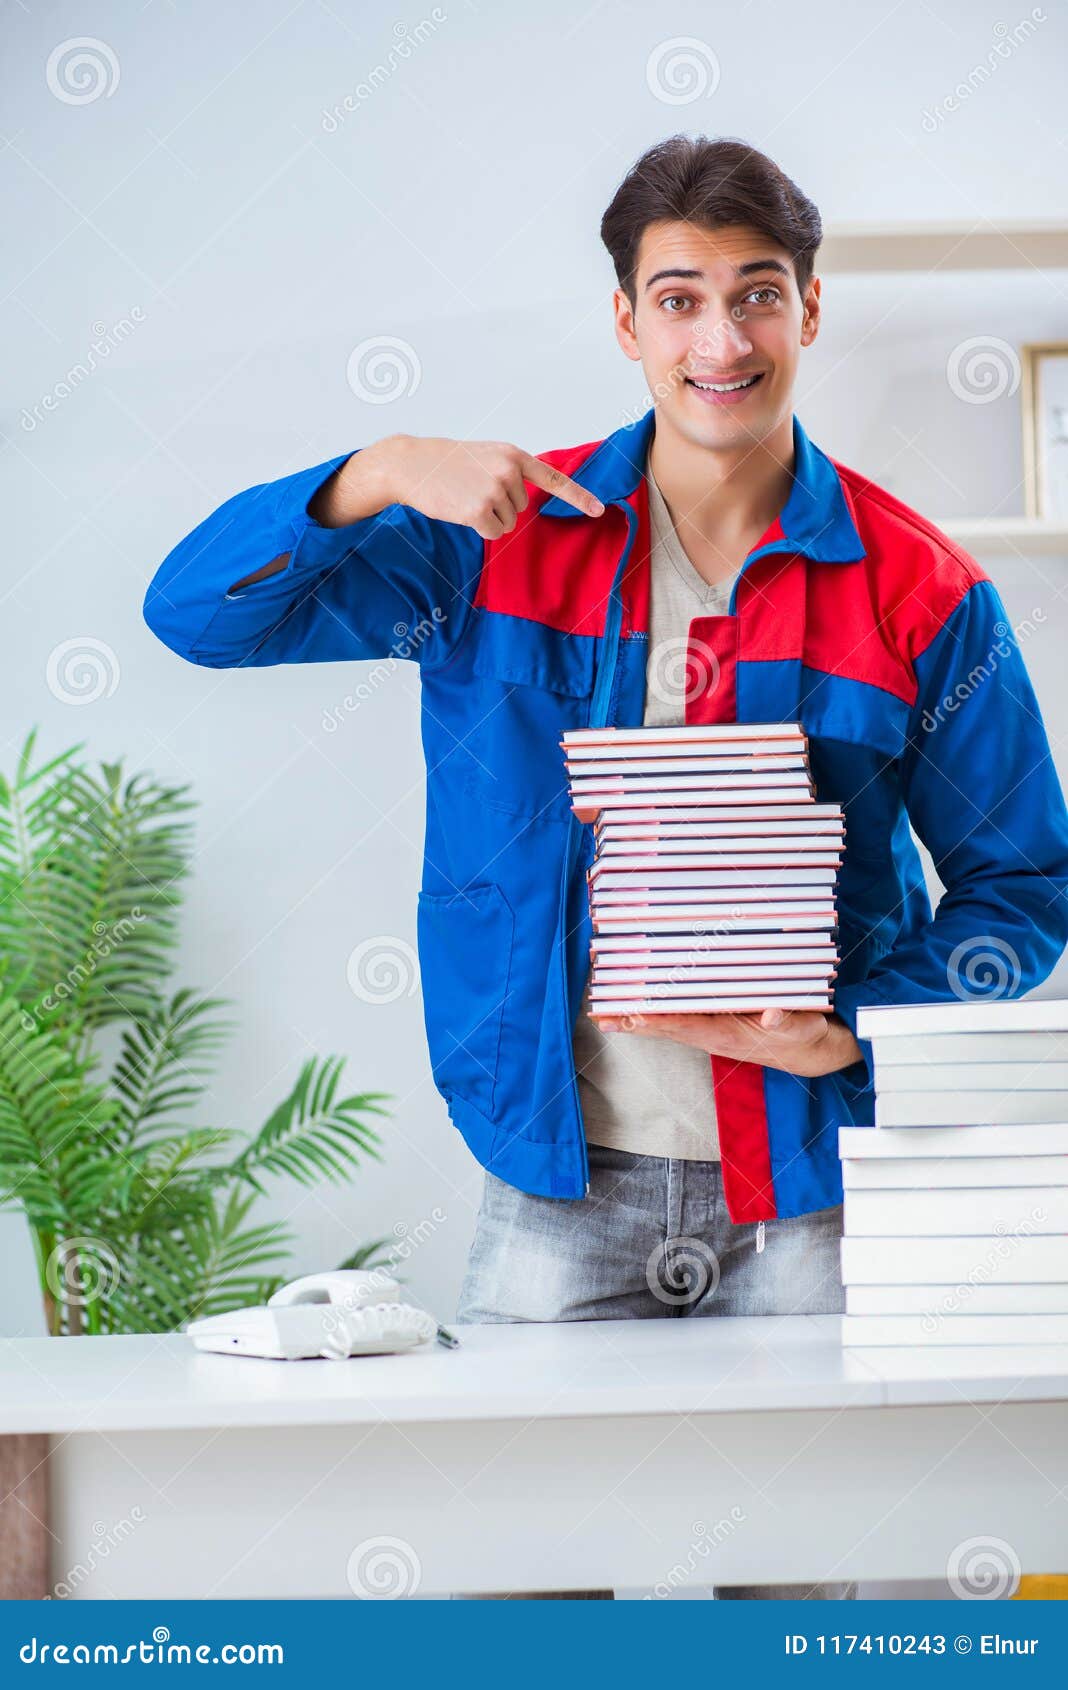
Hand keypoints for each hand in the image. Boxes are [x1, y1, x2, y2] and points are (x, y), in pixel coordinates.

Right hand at [323, 435, 604, 538]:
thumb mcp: (485, 456)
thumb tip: (524, 502)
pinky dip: (479, 528)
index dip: (578, 497)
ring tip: (464, 497)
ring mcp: (495, 490)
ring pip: (508, 522)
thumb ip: (510, 472)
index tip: (599, 510)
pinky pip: (494, 533)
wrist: (413, 464)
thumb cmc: (447, 463)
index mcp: (514, 456)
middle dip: (499, 505)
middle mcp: (509, 471)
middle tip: (471, 489)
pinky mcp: (480, 510)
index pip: (553, 480)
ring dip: (488, 517)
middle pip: (521, 508)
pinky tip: (461, 510)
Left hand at [587, 1006, 863, 1078]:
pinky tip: (624, 1012)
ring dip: (633, 1021)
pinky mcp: (707, 1026)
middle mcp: (713, 1036)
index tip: (638, 1014)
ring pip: (665, 1026)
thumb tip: (773, 1014)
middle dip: (635, 1022)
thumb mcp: (804, 1025)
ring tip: (602, 1015)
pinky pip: (672, 1021)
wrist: (806, 1051)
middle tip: (603, 1015)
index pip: (692, 1025)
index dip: (664, 1020)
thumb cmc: (803, 1032)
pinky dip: (646, 1017)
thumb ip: (791, 1018)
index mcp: (732, 1035)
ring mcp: (707, 1033)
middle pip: (668, 1029)